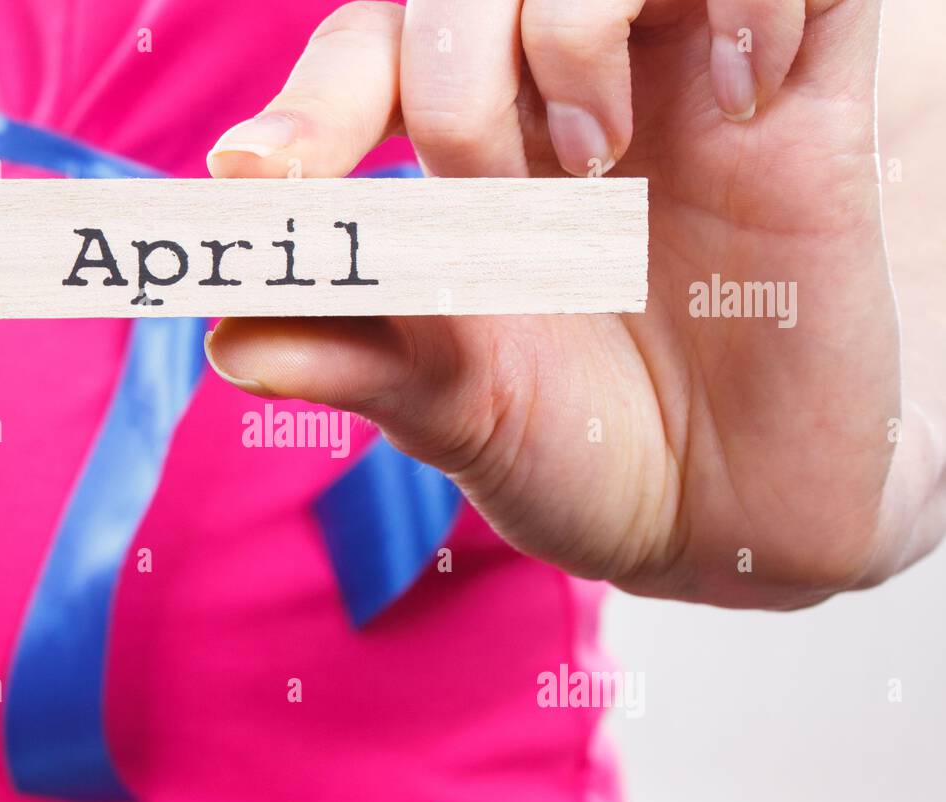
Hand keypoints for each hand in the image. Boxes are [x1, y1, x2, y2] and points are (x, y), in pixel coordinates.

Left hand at [204, 0, 900, 607]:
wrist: (738, 518)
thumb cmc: (587, 454)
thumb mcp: (456, 411)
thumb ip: (353, 360)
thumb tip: (227, 338)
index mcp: (469, 158)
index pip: (373, 55)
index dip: (312, 102)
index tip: (258, 174)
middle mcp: (565, 101)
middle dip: (446, 81)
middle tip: (480, 196)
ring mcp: (682, 82)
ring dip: (570, 31)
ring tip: (599, 161)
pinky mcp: (805, 94)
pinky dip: (750, 2)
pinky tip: (745, 107)